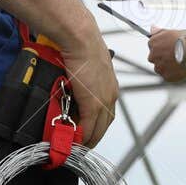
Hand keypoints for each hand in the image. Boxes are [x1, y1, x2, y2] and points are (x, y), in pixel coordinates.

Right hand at [62, 32, 117, 147]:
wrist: (81, 40)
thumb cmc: (83, 47)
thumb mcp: (88, 68)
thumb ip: (85, 82)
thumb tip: (75, 88)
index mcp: (110, 86)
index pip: (107, 114)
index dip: (97, 126)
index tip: (88, 133)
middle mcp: (111, 94)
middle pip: (104, 124)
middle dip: (93, 136)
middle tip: (82, 143)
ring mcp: (103, 100)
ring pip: (98, 128)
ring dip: (88, 139)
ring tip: (77, 144)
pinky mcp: (93, 103)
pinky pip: (88, 126)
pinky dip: (83, 135)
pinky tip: (76, 139)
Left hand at [147, 28, 185, 82]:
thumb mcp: (171, 31)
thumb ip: (159, 32)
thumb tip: (152, 28)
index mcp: (153, 43)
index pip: (153, 46)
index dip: (163, 47)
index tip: (170, 48)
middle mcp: (153, 56)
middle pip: (156, 58)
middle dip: (164, 58)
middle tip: (176, 55)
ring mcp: (159, 67)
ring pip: (161, 68)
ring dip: (168, 66)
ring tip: (180, 62)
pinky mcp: (166, 76)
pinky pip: (168, 76)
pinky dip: (174, 74)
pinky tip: (182, 68)